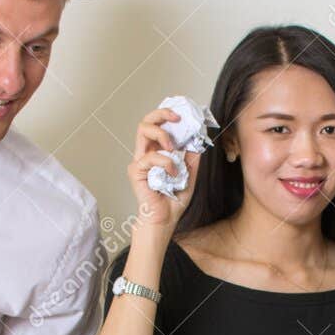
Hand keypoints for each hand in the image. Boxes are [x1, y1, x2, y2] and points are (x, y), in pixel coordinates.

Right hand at [127, 106, 201, 228]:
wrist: (165, 220)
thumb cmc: (173, 201)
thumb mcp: (190, 175)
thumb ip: (192, 157)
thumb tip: (198, 139)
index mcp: (157, 152)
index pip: (158, 126)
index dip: (168, 115)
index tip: (184, 113)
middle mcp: (146, 153)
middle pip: (146, 121)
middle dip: (162, 113)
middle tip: (177, 118)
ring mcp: (139, 161)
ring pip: (143, 130)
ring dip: (162, 134)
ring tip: (174, 147)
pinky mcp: (136, 170)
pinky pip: (151, 156)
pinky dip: (166, 163)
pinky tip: (173, 173)